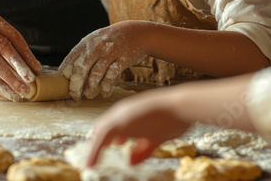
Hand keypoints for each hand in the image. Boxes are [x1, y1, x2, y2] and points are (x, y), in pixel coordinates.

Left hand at [60, 21, 151, 99]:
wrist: (136, 32)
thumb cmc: (112, 40)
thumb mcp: (96, 40)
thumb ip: (84, 53)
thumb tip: (69, 72)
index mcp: (87, 42)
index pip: (72, 58)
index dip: (65, 71)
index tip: (61, 84)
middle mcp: (96, 46)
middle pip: (82, 67)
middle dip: (76, 83)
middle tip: (74, 95)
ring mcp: (109, 52)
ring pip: (96, 72)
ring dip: (90, 86)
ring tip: (87, 96)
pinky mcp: (122, 59)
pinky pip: (112, 75)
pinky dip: (107, 86)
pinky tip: (105, 93)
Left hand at [86, 76, 255, 167]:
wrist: (180, 107)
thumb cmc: (174, 119)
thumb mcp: (157, 138)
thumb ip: (143, 149)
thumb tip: (130, 161)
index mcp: (131, 114)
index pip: (114, 126)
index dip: (110, 138)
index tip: (112, 146)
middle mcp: (123, 114)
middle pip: (104, 128)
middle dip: (99, 142)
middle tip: (94, 156)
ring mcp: (119, 117)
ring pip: (100, 133)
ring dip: (95, 148)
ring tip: (90, 162)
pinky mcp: (117, 123)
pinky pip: (100, 139)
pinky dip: (94, 151)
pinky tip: (91, 163)